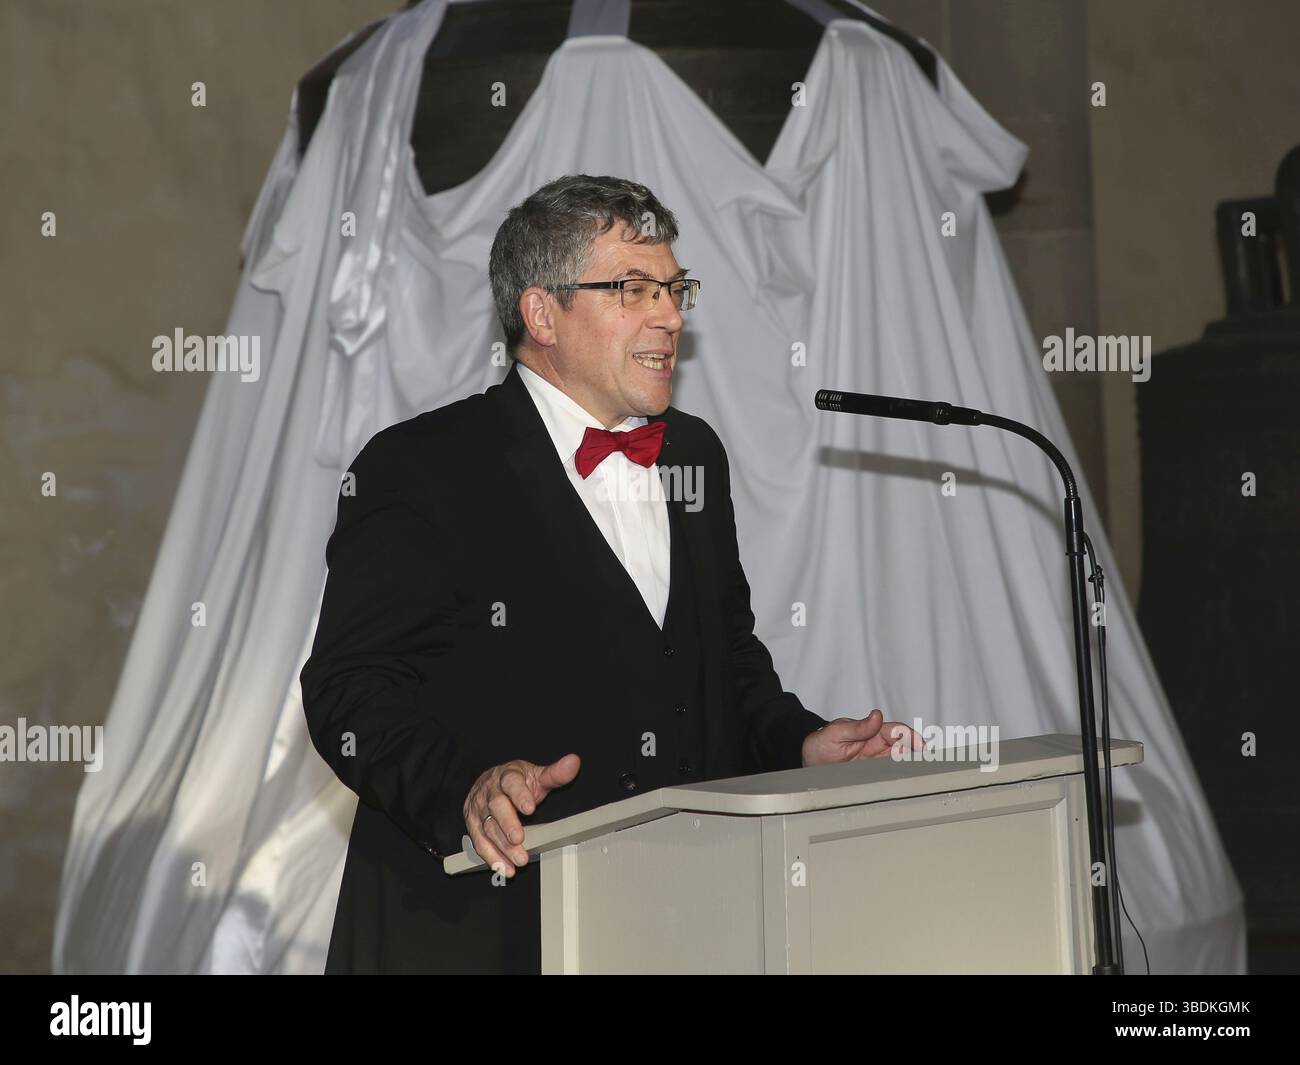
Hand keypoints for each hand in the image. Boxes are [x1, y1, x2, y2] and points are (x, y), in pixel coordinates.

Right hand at [463, 753, 579, 875]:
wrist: (490, 783)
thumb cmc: (516, 782)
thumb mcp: (536, 775)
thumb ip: (555, 773)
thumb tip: (574, 762)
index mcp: (506, 776)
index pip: (511, 782)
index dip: (519, 795)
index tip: (530, 808)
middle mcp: (489, 791)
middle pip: (496, 806)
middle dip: (508, 824)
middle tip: (519, 839)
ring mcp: (478, 809)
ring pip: (488, 828)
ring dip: (502, 846)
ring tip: (519, 859)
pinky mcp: (473, 826)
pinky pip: (480, 843)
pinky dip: (492, 857)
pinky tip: (505, 867)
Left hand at [800, 709, 920, 766]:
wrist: (808, 763)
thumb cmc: (820, 744)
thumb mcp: (835, 733)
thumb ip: (857, 727)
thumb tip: (876, 715)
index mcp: (871, 732)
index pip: (896, 731)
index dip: (911, 736)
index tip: (921, 745)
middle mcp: (877, 746)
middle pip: (905, 747)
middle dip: (918, 752)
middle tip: (927, 762)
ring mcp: (876, 762)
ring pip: (901, 763)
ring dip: (912, 766)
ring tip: (922, 773)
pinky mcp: (873, 776)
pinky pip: (890, 776)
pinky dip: (901, 778)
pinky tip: (908, 783)